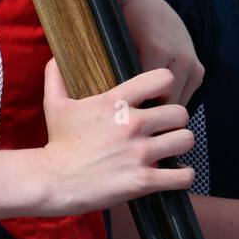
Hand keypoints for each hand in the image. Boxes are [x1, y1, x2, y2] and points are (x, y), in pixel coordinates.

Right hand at [36, 58, 194, 214]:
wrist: (53, 181)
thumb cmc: (57, 143)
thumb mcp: (55, 104)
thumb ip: (57, 77)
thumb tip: (54, 58)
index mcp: (117, 102)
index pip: (162, 79)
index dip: (166, 87)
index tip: (160, 98)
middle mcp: (132, 124)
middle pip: (181, 113)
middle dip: (176, 121)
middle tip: (166, 128)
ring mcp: (139, 153)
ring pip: (186, 140)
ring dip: (180, 145)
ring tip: (171, 149)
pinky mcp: (143, 180)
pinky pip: (182, 176)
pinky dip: (183, 176)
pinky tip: (174, 173)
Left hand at [120, 0, 204, 105]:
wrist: (154, 9)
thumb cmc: (129, 24)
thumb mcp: (118, 40)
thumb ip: (119, 67)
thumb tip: (117, 100)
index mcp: (158, 50)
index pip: (150, 95)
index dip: (136, 108)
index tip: (123, 113)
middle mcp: (181, 58)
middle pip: (167, 104)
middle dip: (150, 113)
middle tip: (132, 117)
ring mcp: (193, 65)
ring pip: (178, 104)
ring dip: (162, 109)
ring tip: (143, 109)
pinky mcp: (198, 72)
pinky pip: (184, 98)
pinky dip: (170, 101)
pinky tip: (155, 98)